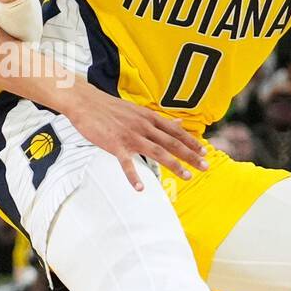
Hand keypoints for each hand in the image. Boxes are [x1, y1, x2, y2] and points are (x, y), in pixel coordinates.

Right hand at [64, 82, 206, 188]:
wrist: (85, 102)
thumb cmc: (109, 108)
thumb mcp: (137, 110)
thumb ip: (157, 119)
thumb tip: (178, 122)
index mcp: (148, 118)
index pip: (175, 131)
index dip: (191, 142)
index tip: (204, 152)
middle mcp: (143, 126)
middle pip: (171, 142)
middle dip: (190, 155)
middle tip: (205, 167)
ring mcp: (129, 136)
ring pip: (157, 152)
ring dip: (174, 165)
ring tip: (186, 177)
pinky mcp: (114, 144)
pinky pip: (126, 163)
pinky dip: (133, 176)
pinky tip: (140, 188)